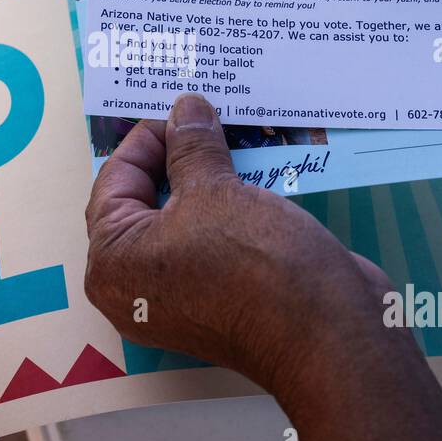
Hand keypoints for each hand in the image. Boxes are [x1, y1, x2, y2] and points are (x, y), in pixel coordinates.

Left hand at [85, 94, 441, 440]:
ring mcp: (180, 296)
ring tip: (234, 133)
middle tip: (205, 114)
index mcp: (113, 263)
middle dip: (178, 155)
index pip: (114, 181)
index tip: (181, 106)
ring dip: (210, 178)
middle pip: (146, 201)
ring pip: (186, 219)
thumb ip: (191, 145)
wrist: (329, 334)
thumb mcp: (215, 190)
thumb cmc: (255, 264)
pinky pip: (216, 239)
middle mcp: (136, 286)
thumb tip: (185, 109)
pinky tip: (258, 170)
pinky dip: (231, 205)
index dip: (148, 137)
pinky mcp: (222, 297)